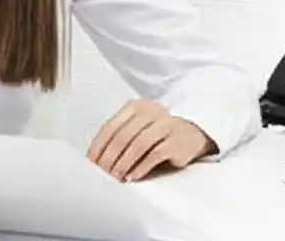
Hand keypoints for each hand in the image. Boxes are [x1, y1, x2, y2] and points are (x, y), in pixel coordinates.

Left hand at [87, 100, 214, 181]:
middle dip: (109, 158)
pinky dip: (141, 167)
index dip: (99, 146)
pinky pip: (155, 154)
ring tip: (116, 176)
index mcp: (135, 107)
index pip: (110, 126)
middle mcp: (150, 112)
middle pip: (123, 136)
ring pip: (138, 144)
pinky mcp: (177, 141)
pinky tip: (133, 176)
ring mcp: (165, 125)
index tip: (91, 163)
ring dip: (124, 163)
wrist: (192, 132)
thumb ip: (120, 137)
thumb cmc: (159, 133)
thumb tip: (97, 159)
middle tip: (102, 173)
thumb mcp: (138, 128)